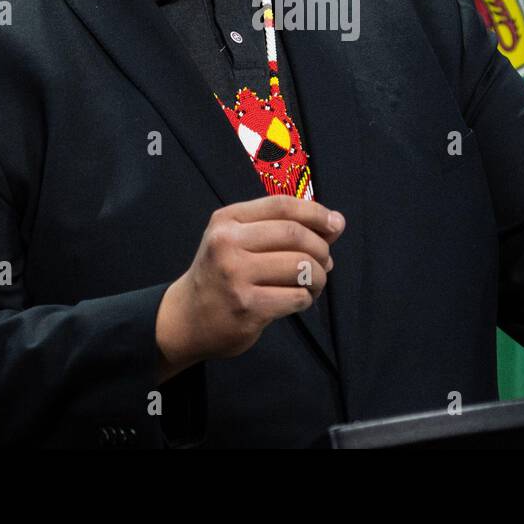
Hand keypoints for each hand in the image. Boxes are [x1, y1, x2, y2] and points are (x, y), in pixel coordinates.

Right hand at [155, 195, 344, 380]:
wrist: (186, 318)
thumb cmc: (221, 274)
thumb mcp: (238, 240)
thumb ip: (281, 228)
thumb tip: (336, 223)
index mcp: (227, 220)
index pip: (282, 205)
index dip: (316, 212)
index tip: (336, 224)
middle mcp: (227, 243)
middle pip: (295, 235)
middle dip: (321, 248)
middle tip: (325, 262)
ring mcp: (236, 276)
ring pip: (301, 266)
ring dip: (318, 277)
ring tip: (313, 284)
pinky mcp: (247, 307)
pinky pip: (296, 297)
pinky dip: (306, 298)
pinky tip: (297, 300)